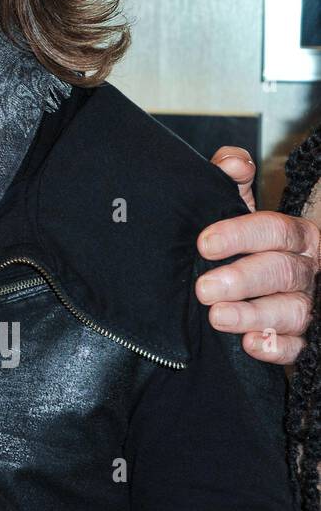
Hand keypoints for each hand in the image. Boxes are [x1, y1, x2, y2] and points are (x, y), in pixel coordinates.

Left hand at [198, 147, 316, 364]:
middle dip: (242, 280)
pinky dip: (276, 348)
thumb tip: (232, 163)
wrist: (256, 280)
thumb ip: (231, 179)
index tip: (204, 243)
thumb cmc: (245, 240)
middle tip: (204, 288)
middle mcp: (306, 269)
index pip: (274, 230)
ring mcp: (307, 304)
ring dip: (254, 316)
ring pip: (291, 311)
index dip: (241, 235)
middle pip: (281, 271)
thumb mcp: (236, 205)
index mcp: (294, 234)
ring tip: (217, 317)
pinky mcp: (304, 338)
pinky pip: (298, 347)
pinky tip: (251, 345)